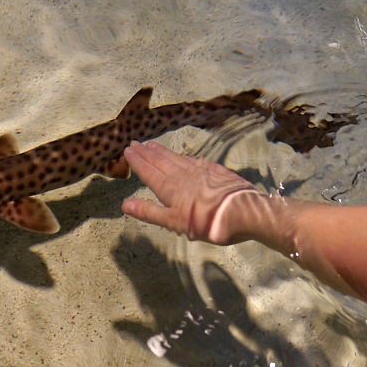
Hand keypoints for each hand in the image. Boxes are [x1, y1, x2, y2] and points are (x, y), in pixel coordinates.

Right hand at [122, 141, 260, 243]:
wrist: (241, 212)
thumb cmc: (205, 222)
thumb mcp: (174, 223)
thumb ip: (149, 212)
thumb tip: (124, 204)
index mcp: (168, 188)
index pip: (148, 171)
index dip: (137, 161)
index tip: (127, 150)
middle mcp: (180, 174)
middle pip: (159, 161)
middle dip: (146, 152)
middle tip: (135, 143)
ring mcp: (198, 170)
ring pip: (174, 157)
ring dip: (161, 151)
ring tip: (151, 144)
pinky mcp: (213, 169)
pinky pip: (191, 159)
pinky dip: (180, 155)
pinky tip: (180, 155)